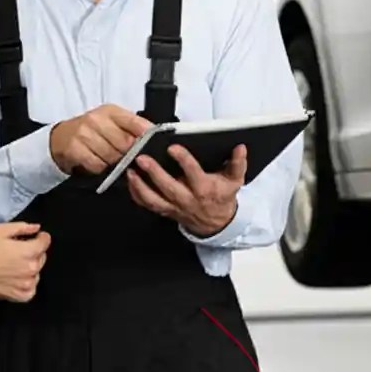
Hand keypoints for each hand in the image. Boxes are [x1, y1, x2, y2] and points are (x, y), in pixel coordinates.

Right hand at [0, 222, 49, 302]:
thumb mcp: (1, 230)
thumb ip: (23, 228)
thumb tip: (37, 228)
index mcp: (28, 252)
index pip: (45, 242)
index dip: (42, 237)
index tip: (37, 235)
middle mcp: (30, 269)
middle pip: (41, 257)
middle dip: (35, 251)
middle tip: (21, 249)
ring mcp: (24, 284)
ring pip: (37, 273)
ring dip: (31, 267)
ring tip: (17, 263)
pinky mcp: (16, 296)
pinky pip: (30, 291)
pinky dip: (28, 285)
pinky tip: (20, 279)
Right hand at [49, 104, 151, 175]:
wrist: (60, 137)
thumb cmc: (91, 130)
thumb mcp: (110, 122)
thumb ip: (130, 128)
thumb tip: (152, 137)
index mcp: (110, 111)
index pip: (134, 121)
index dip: (145, 134)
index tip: (152, 144)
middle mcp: (96, 119)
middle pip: (124, 143)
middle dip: (128, 154)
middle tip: (126, 157)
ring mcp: (84, 133)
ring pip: (112, 156)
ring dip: (113, 162)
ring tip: (109, 159)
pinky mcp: (74, 148)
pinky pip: (97, 165)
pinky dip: (100, 168)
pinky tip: (97, 163)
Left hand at [127, 144, 246, 237]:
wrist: (217, 224)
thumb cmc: (223, 197)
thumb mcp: (235, 181)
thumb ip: (238, 164)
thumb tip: (240, 148)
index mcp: (204, 189)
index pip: (193, 173)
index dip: (183, 160)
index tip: (173, 148)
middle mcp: (188, 199)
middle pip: (168, 187)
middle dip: (154, 172)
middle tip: (142, 158)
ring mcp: (175, 207)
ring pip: (154, 199)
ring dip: (140, 186)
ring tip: (131, 171)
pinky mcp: (166, 211)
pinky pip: (149, 205)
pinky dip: (137, 194)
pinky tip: (130, 182)